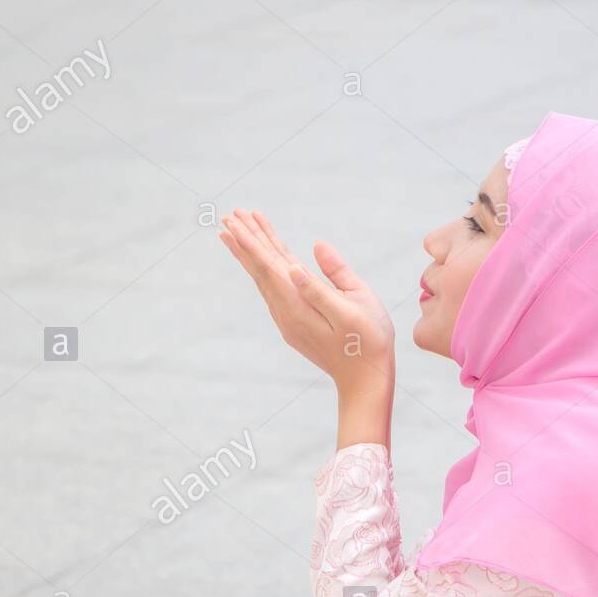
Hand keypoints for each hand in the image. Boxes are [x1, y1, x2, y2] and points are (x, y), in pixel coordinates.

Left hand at [218, 208, 394, 396]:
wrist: (366, 382)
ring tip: (238, 227)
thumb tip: (297, 262)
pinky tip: (263, 256)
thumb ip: (326, 283)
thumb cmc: (368, 341)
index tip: (235, 221)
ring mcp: (289, 319)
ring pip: (265, 277)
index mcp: (299, 306)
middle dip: (246, 240)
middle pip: (261, 269)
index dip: (252, 241)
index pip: (268, 266)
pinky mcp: (296, 321)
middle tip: (229, 215)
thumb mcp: (355, 307)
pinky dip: (266, 267)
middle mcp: (286, 313)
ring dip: (252, 251)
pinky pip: (275, 287)